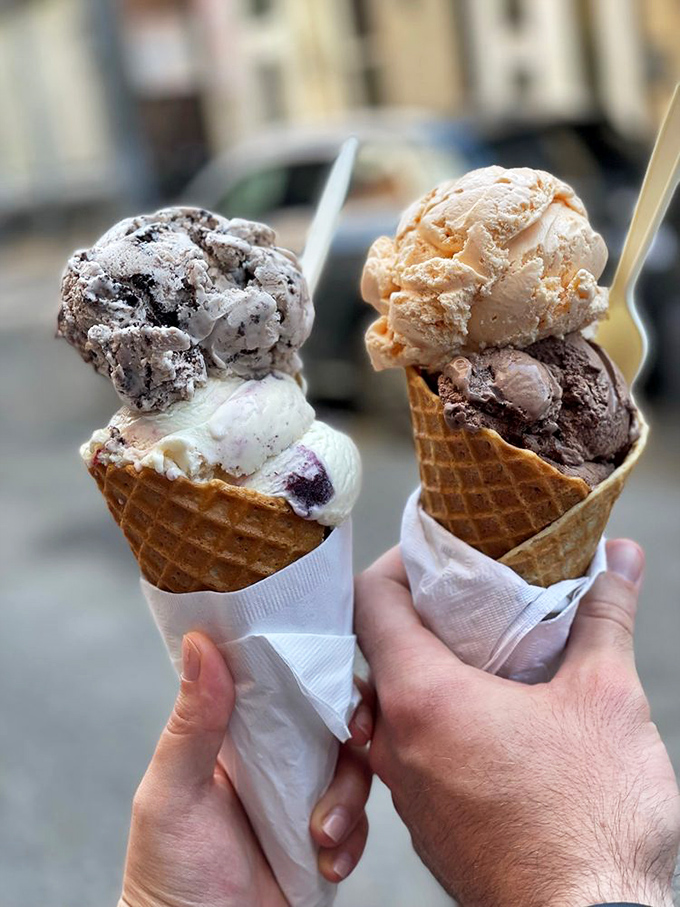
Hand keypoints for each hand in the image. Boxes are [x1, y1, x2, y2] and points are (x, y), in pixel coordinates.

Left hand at [120, 633, 372, 906]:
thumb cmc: (168, 875)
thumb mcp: (173, 793)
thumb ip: (192, 722)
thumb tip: (201, 642)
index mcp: (237, 734)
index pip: (284, 682)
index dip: (317, 671)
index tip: (339, 676)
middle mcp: (274, 759)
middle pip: (332, 719)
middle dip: (352, 732)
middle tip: (355, 742)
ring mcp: (302, 798)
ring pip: (354, 768)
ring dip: (349, 797)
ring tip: (321, 834)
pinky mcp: (324, 840)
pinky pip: (361, 822)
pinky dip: (353, 839)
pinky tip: (329, 862)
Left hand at [356, 539, 679, 906]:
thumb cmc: (592, 825)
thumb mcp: (606, 701)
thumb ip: (604, 616)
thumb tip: (620, 557)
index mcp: (423, 699)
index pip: (370, 602)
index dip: (399, 564)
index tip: (437, 552)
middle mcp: (397, 745)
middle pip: (378, 650)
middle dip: (420, 615)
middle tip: (469, 595)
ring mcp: (408, 791)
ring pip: (395, 704)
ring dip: (431, 670)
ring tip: (485, 652)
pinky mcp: (430, 823)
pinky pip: (413, 751)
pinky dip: (439, 720)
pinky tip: (492, 718)